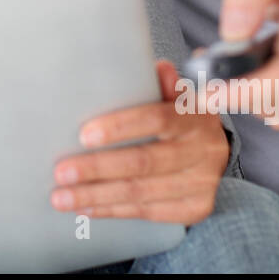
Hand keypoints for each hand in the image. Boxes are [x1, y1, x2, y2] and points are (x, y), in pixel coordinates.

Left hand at [50, 61, 228, 224]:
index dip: (120, 127)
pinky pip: (146, 212)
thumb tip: (158, 68)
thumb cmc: (182, 119)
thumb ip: (163, 87)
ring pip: (141, 192)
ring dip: (96, 196)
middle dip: (98, 168)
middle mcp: (203, 151)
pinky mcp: (196, 208)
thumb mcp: (176, 98)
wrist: (217, 152)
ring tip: (61, 197)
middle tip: (62, 172)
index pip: (157, 119)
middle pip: (144, 161)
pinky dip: (111, 211)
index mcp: (195, 117)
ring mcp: (201, 183)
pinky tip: (85, 208)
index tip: (84, 135)